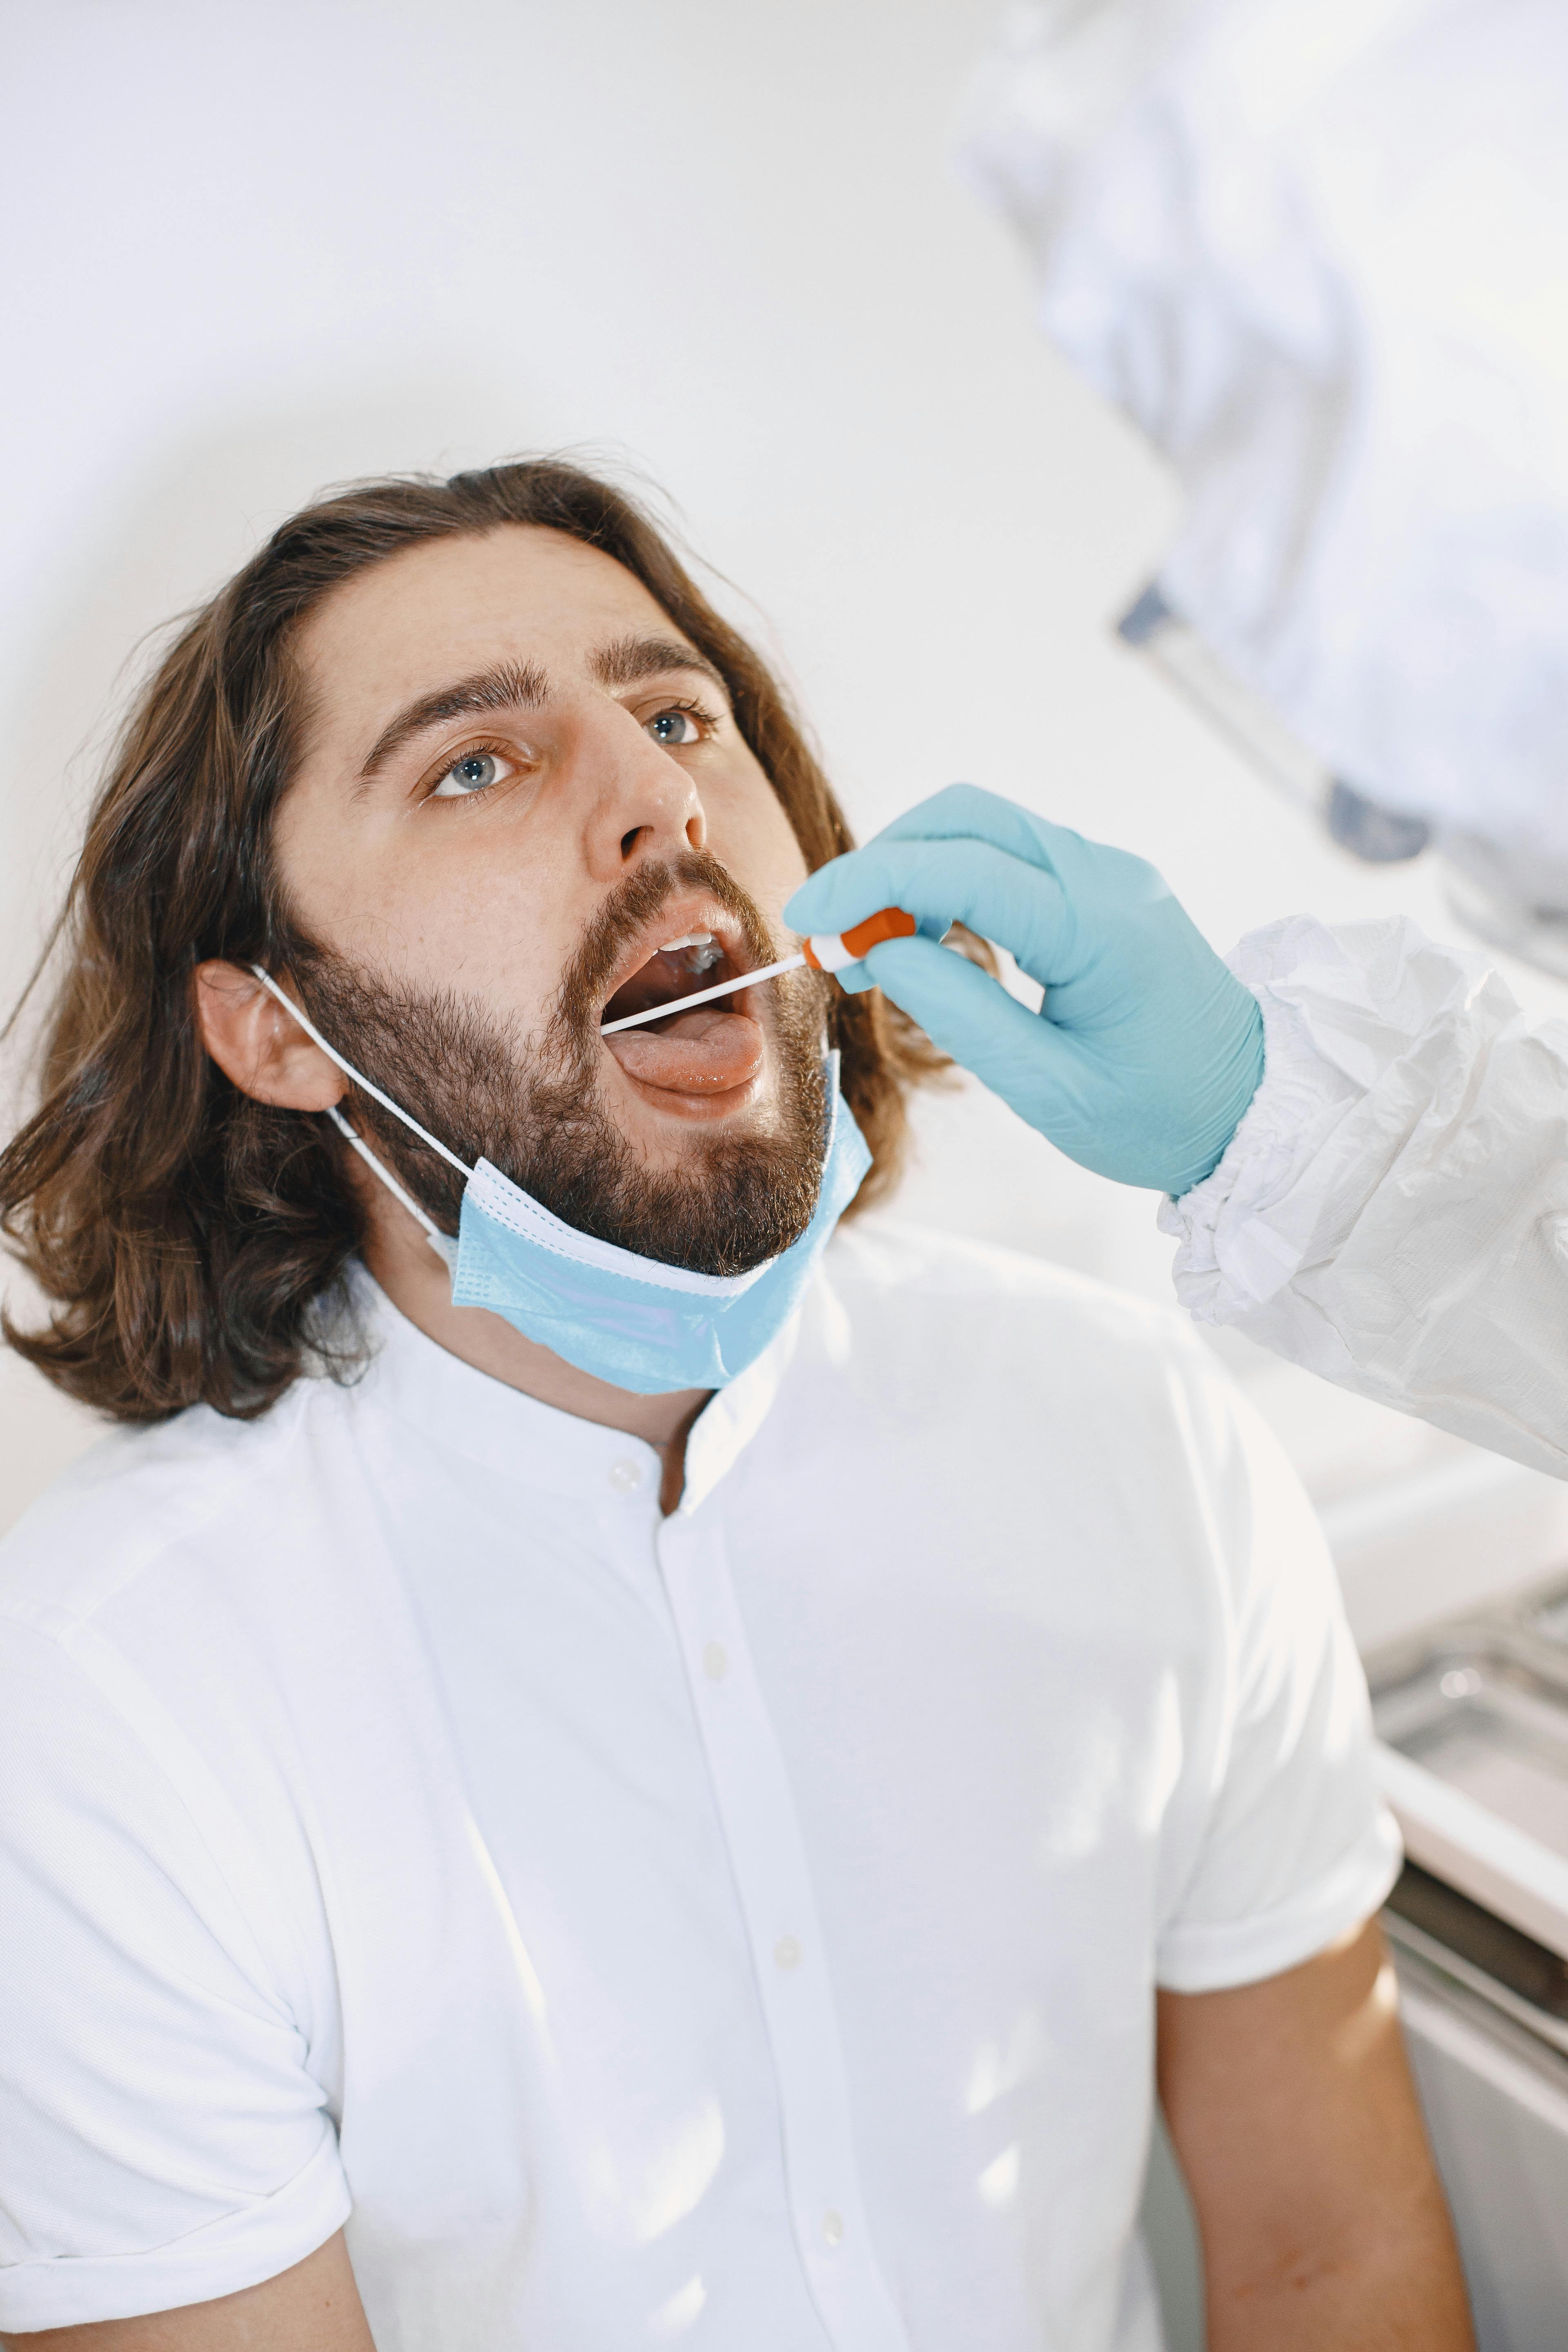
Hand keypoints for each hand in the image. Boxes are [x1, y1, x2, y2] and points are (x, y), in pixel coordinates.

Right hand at [784, 784, 1264, 1194]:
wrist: (1255, 1110)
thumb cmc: (1160, 1115)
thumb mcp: (1049, 1090)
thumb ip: (960, 1015)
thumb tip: (878, 951)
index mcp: (1100, 927)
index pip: (962, 867)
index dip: (869, 885)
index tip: (806, 921)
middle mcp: (1107, 877)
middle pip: (966, 817)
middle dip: (883, 865)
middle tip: (833, 939)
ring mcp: (1109, 874)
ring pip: (984, 829)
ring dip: (913, 873)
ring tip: (873, 954)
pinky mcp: (1103, 888)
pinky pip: (1011, 858)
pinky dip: (951, 886)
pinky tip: (928, 946)